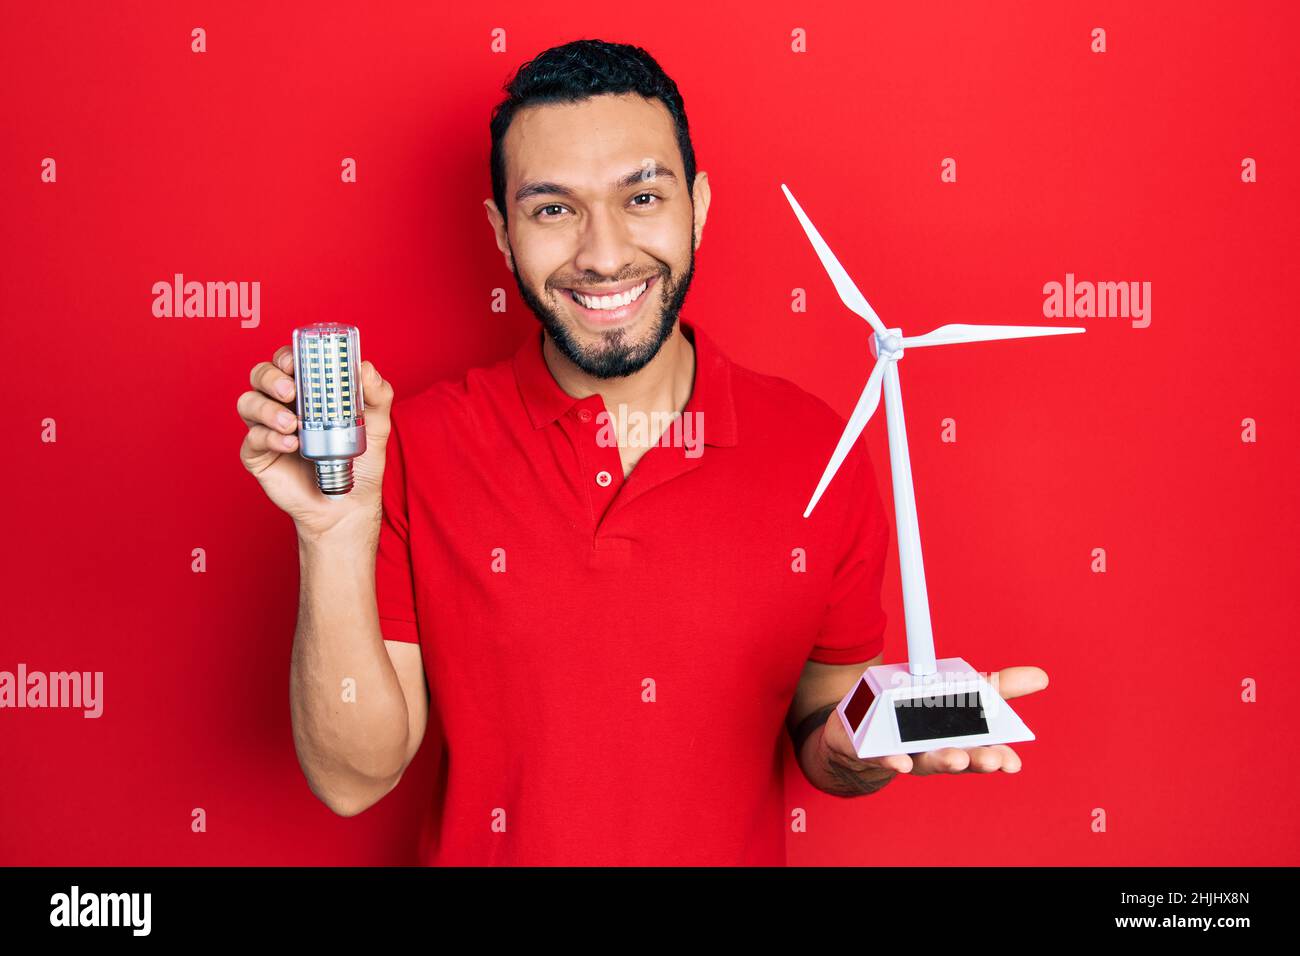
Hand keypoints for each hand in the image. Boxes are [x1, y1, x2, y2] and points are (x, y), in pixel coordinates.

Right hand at [237, 344, 395, 538]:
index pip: (287, 361)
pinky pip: (252, 439)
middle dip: (271, 377)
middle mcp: (283, 404)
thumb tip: (365, 367)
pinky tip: (290, 445)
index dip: (286, 355)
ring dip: (267, 409)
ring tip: (293, 425)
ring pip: (248, 402)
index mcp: (307, 390)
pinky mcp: (258, 455)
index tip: (296, 362)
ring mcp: (267, 429)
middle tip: (290, 391)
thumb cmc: (360, 461)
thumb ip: (376, 394)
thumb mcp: (377, 425)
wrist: (349, 503)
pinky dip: (269, 438)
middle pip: (260, 375)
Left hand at [817, 666, 1048, 789]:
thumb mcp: (958, 696)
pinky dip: (893, 760)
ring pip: (925, 760)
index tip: (1013, 763)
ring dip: (943, 760)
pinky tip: (900, 762)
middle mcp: (934, 753)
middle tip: (990, 759)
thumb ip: (995, 687)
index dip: (998, 757)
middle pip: (959, 759)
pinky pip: (882, 756)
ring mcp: (904, 753)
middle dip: (975, 761)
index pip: (983, 750)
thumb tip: (1041, 676)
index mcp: (957, 742)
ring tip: (957, 758)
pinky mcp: (873, 749)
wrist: (863, 732)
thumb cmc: (918, 717)